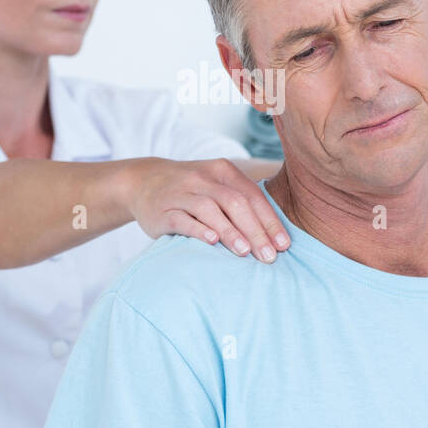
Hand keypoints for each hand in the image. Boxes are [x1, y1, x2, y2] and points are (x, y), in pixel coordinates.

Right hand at [128, 157, 290, 262]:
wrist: (143, 181)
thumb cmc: (191, 190)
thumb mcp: (216, 185)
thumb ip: (241, 202)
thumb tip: (275, 234)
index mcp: (222, 170)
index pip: (252, 196)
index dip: (270, 221)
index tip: (283, 245)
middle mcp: (203, 178)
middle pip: (235, 202)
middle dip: (256, 231)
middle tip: (269, 256)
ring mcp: (181, 192)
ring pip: (210, 209)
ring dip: (230, 232)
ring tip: (245, 252)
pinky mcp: (163, 209)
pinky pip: (182, 218)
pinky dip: (198, 229)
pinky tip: (212, 242)